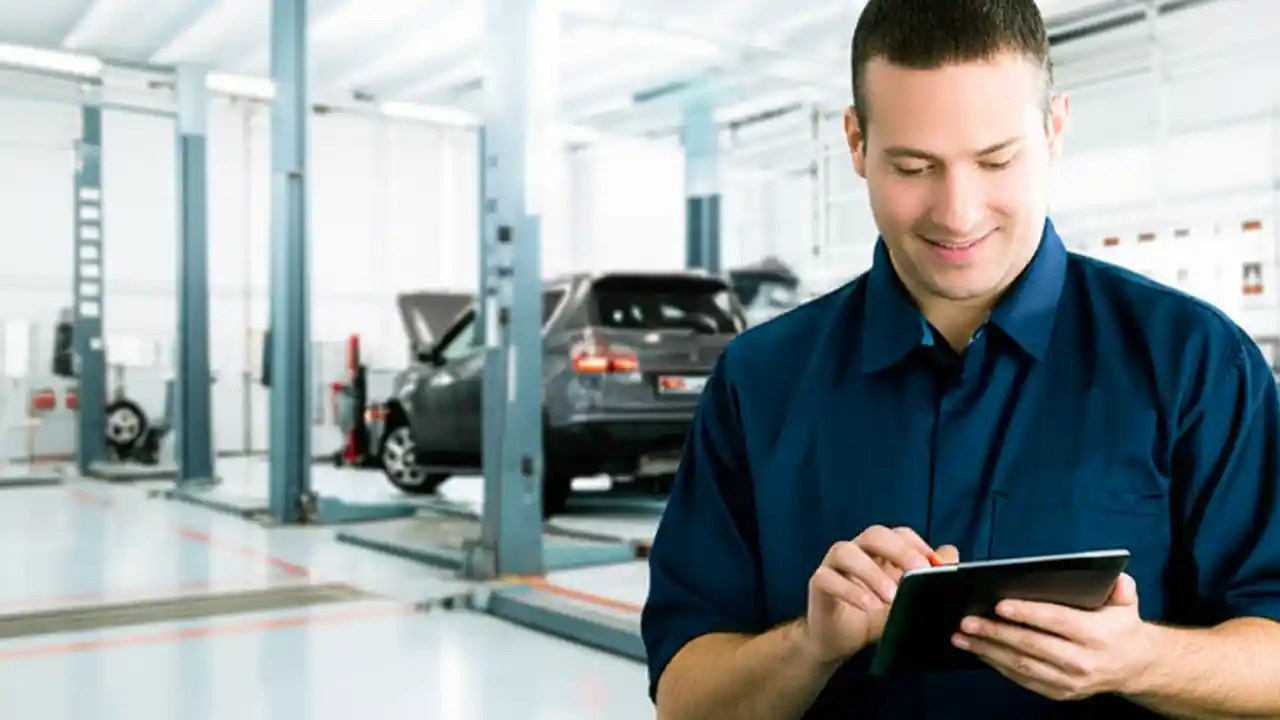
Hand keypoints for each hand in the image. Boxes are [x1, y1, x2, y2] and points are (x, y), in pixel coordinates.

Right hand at [802, 525, 958, 665]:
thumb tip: (951, 555)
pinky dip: (851, 591)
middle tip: (919, 572)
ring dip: (871, 572)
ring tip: (891, 596)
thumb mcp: (905, 602)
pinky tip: (869, 607)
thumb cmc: (871, 617)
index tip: (937, 566)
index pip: (898, 534)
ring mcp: (833, 564)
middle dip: (899, 550)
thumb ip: (927, 580)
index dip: (918, 544)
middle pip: (874, 534)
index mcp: (878, 552)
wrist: (837, 640)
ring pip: (846, 551)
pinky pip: (828, 578)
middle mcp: (855, 550)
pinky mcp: (818, 582)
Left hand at [952, 573, 1158, 701]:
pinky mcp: (1059, 693)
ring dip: (988, 651)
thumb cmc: (1121, 627)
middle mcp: (1082, 661)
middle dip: (995, 632)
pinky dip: (998, 666)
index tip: (999, 605)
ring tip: (962, 637)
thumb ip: (1121, 588)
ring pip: (1022, 665)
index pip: (1056, 621)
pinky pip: (1023, 679)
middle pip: (1031, 645)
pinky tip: (980, 652)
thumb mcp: (1126, 603)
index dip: (1027, 613)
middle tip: (967, 621)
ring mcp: (1069, 681)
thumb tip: (1114, 576)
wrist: (1135, 667)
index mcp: (1097, 635)